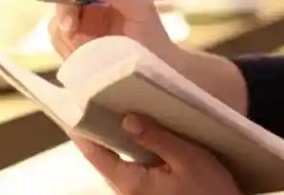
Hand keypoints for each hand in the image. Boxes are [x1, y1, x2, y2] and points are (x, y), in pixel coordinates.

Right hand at [48, 0, 179, 67]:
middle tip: (70, 24)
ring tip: (72, 36)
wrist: (153, 72)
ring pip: (58, 13)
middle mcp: (90, 3)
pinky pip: (57, 37)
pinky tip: (75, 50)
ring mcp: (81, 24)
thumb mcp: (141, 10)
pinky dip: (61, 41)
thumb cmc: (152, 38)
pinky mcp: (73, 45)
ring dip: (61, 23)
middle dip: (64, 3)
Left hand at [73, 114, 241, 194]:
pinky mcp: (146, 194)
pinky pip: (129, 168)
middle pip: (103, 157)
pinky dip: (129, 149)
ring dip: (115, 139)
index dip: (82, 130)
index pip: (96, 154)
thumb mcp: (190, 159)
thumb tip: (128, 119)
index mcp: (132, 184)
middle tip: (94, 99)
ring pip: (116, 162)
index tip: (71, 107)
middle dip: (99, 130)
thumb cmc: (212, 191)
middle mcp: (126, 192)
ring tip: (115, 109)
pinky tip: (136, 132)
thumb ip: (158, 138)